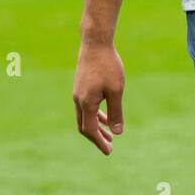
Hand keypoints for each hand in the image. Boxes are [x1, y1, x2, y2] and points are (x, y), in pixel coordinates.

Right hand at [72, 39, 124, 154]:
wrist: (95, 43)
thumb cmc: (108, 66)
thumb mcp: (116, 90)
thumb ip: (116, 112)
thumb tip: (117, 132)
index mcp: (86, 103)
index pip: (90, 130)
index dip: (100, 142)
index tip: (109, 152)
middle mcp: (78, 100)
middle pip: (85, 126)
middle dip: (97, 138)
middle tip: (109, 147)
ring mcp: (77, 93)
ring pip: (85, 117)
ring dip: (96, 127)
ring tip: (109, 135)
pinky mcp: (80, 87)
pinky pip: (86, 107)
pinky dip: (95, 115)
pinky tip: (105, 115)